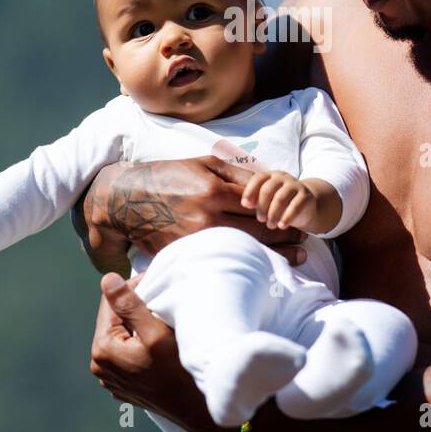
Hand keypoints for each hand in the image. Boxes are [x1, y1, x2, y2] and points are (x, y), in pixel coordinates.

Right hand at [83, 156, 309, 264]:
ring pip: (242, 250)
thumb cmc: (169, 175)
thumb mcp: (204, 163)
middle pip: (256, 232)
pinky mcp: (184, 254)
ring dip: (270, 255)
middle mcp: (207, 217)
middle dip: (284, 239)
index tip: (299, 222)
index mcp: (214, 191)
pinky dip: (241, 264)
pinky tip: (258, 268)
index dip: (282, 216)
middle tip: (303, 244)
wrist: (127, 198)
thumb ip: (238, 173)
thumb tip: (270, 180)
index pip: (259, 207)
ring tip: (293, 258)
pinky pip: (220, 260)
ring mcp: (195, 239)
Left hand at [89, 272, 229, 431]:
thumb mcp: (155, 333)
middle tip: (160, 300)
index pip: (110, 303)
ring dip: (136, 325)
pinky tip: (156, 344)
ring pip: (120, 335)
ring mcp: (110, 377)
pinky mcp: (121, 383)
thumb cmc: (178, 370)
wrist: (193, 408)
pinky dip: (137, 343)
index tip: (155, 282)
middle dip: (134, 307)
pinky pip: (125, 353)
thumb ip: (129, 305)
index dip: (133, 288)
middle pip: (114, 320)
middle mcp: (100, 365)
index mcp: (102, 349)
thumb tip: (107, 279)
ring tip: (159, 321)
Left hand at [240, 170, 317, 230]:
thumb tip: (245, 204)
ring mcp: (295, 185)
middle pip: (267, 190)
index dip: (250, 191)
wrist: (306, 205)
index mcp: (270, 176)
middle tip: (261, 219)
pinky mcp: (305, 196)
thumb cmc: (281, 203)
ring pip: (280, 198)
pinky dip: (287, 217)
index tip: (246, 205)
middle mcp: (282, 177)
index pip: (257, 179)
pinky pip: (295, 206)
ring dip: (272, 214)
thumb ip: (256, 200)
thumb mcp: (267, 200)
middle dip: (261, 206)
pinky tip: (282, 226)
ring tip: (270, 225)